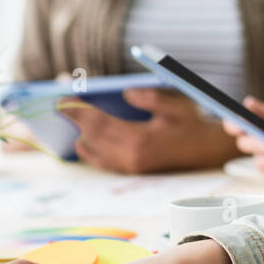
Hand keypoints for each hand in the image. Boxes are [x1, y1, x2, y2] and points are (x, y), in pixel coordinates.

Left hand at [57, 88, 234, 172]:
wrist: (204, 150)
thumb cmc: (190, 123)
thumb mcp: (176, 104)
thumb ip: (149, 97)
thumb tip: (124, 93)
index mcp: (139, 139)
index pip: (98, 124)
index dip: (77, 111)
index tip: (60, 99)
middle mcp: (130, 157)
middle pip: (90, 137)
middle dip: (74, 119)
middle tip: (59, 103)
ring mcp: (129, 166)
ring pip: (92, 151)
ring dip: (79, 134)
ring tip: (70, 117)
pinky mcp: (130, 170)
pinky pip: (101, 160)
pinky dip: (89, 147)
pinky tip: (84, 136)